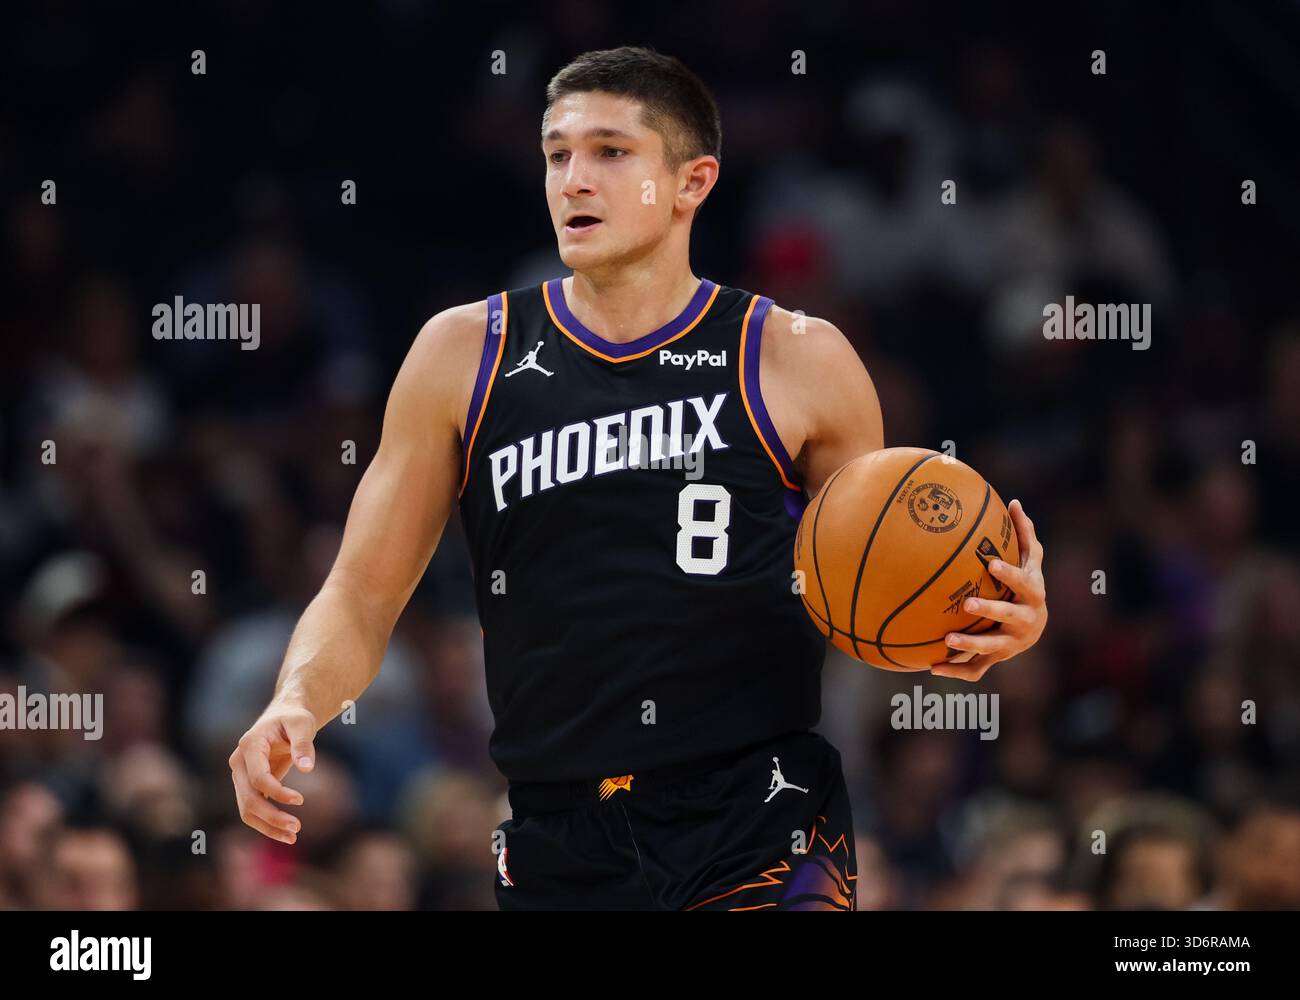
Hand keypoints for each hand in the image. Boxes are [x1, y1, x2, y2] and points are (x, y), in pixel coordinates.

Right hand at [229, 704, 317, 843]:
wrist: (284, 716)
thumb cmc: (294, 718)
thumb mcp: (303, 724)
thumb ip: (303, 744)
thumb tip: (307, 768)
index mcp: (250, 745)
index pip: (258, 777)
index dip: (278, 792)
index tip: (300, 800)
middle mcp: (239, 762)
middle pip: (248, 798)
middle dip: (271, 817)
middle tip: (297, 828)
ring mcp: (240, 775)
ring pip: (246, 809)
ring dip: (267, 826)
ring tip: (293, 837)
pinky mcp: (247, 786)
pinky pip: (252, 809)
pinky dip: (266, 823)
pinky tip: (286, 833)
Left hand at [931, 498, 1046, 681]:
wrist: (1035, 627)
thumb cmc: (1028, 585)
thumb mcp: (1031, 561)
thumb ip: (1024, 534)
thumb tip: (1014, 502)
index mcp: (1033, 595)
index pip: (1024, 583)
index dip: (1010, 575)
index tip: (991, 564)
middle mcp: (1026, 621)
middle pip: (1009, 617)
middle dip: (990, 611)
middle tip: (967, 604)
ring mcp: (1011, 644)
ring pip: (993, 648)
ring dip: (970, 645)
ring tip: (946, 640)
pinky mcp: (996, 659)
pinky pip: (976, 670)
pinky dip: (955, 671)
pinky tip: (931, 667)